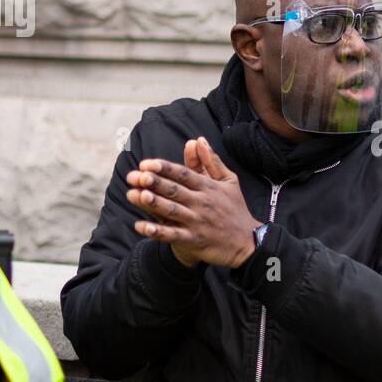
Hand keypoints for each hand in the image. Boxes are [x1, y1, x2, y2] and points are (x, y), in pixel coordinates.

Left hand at [126, 137, 262, 268]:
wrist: (247, 242)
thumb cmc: (235, 209)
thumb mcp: (229, 181)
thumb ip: (212, 161)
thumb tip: (198, 140)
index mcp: (208, 187)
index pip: (184, 174)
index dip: (165, 168)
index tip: (147, 163)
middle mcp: (202, 203)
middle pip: (175, 190)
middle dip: (154, 183)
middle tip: (135, 176)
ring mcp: (197, 223)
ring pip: (171, 211)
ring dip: (152, 203)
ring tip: (134, 195)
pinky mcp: (194, 241)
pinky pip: (173, 235)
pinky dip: (157, 231)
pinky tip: (141, 226)